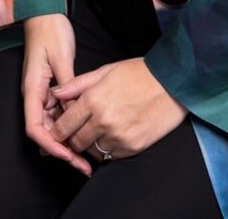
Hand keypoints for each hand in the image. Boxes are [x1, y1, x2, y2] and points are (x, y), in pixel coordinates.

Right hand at [20, 13, 92, 175]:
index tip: (70, 156)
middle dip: (63, 150)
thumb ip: (68, 88)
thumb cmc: (51, 32)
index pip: (35, 128)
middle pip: (45, 132)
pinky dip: (71, 126)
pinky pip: (59, 114)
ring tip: (89, 157)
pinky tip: (86, 133)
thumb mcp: (62, 58)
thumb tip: (74, 113)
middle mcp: (34, 95)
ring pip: (53, 126)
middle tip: (85, 166)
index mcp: (32, 89)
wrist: (45, 14)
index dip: (52, 146)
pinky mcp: (51, 89)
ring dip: (68, 141)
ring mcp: (42, 93)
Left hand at [50, 58, 186, 163]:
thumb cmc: (138, 73)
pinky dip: (109, 149)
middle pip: (76, 142)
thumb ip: (77, 84)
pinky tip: (113, 136)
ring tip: (97, 133)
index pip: (64, 125)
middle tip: (76, 134)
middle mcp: (103, 121)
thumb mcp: (104, 71)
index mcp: (93, 100)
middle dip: (72, 139)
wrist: (171, 83)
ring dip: (91, 145)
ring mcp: (119, 136)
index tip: (57, 131)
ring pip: (93, 151)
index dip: (57, 131)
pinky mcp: (133, 146)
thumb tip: (55, 93)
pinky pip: (112, 156)